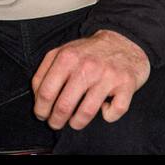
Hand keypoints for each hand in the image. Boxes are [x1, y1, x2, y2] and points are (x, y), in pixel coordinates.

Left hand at [31, 29, 150, 130]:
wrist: (124, 40)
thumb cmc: (90, 52)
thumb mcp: (63, 52)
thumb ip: (45, 71)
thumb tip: (37, 98)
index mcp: (67, 57)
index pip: (46, 92)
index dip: (41, 109)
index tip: (42, 115)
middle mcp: (87, 66)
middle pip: (63, 106)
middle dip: (56, 121)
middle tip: (56, 123)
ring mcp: (107, 76)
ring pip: (85, 113)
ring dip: (77, 123)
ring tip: (75, 122)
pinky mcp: (126, 84)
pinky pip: (113, 113)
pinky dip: (107, 116)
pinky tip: (104, 108)